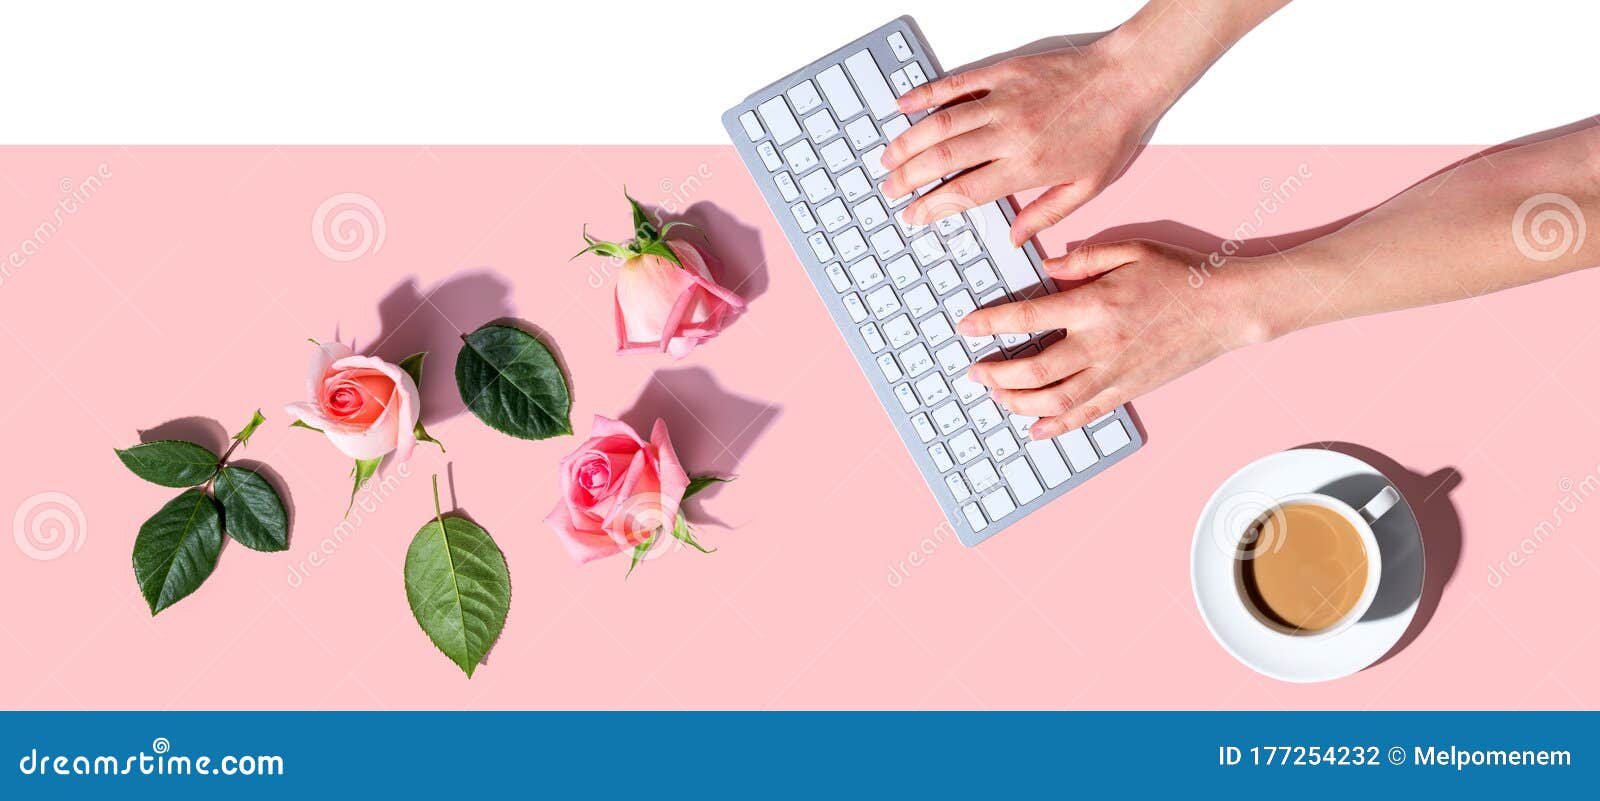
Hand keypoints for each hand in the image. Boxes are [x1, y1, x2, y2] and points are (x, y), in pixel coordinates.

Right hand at [880, 39, 1171, 244]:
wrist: (1129, 78)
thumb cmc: (1113, 132)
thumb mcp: (1088, 187)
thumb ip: (1046, 213)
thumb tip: (1015, 237)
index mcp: (1028, 166)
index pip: (965, 191)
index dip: (932, 206)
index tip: (913, 215)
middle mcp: (1009, 134)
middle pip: (943, 159)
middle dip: (909, 177)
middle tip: (890, 190)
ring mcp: (1004, 100)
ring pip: (941, 123)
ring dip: (908, 142)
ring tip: (887, 158)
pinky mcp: (1004, 73)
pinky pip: (956, 85)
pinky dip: (925, 95)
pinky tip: (903, 106)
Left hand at [956, 240, 1278, 438]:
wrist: (1226, 308)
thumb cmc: (1180, 274)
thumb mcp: (1131, 249)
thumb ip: (1083, 258)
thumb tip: (1045, 265)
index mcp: (1095, 304)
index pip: (1028, 317)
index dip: (991, 324)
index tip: (966, 326)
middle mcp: (1100, 344)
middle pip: (1033, 371)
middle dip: (995, 374)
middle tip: (974, 370)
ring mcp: (1115, 373)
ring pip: (1054, 401)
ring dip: (1017, 403)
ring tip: (996, 396)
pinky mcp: (1129, 390)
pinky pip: (1086, 415)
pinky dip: (1056, 426)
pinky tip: (1034, 428)